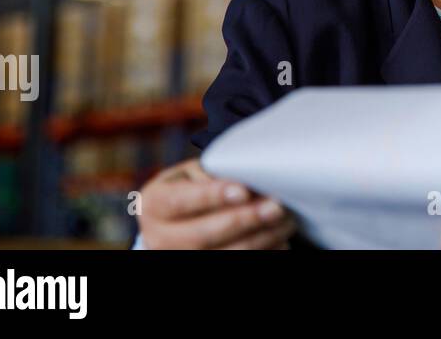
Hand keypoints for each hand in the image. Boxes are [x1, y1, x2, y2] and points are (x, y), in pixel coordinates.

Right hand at [137, 157, 297, 248]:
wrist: (173, 222)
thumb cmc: (189, 189)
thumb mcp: (190, 174)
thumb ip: (211, 174)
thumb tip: (244, 179)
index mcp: (154, 204)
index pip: (180, 201)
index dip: (211, 196)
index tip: (242, 190)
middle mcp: (159, 237)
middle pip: (203, 234)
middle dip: (244, 219)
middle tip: (276, 207)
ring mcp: (179, 257)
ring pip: (223, 254)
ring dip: (260, 239)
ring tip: (286, 221)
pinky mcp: (201, 267)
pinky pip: (235, 264)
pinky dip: (263, 252)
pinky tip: (280, 240)